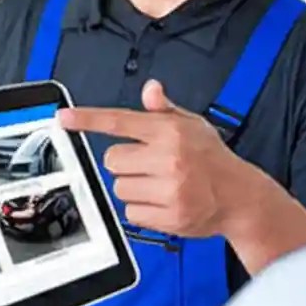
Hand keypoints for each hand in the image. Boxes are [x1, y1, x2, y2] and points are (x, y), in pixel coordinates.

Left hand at [58, 79, 254, 238]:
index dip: (87, 119)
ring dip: (132, 187)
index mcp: (170, 132)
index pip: (120, 121)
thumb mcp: (193, 125)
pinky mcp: (169, 216)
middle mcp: (168, 159)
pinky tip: (162, 202)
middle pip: (112, 159)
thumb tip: (150, 89)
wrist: (241, 197)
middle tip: (148, 164)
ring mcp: (169, 189)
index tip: (64, 118)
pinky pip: (131, 212)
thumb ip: (164, 110)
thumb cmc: (213, 159)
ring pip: (119, 187)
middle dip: (125, 163)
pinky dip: (142, 210)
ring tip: (158, 184)